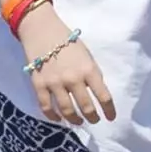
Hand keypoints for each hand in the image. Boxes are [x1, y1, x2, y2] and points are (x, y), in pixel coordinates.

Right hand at [20, 3, 115, 126]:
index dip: (109, 110)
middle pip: (86, 107)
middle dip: (92, 117)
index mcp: (89, 70)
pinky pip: (46, 106)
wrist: (42, 30)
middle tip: (94, 120)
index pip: (104, 96)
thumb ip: (91, 75)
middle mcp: (73, 79)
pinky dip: (53, 116)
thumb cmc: (68, 43)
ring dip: (75, 119)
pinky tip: (58, 118)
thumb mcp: (87, 57)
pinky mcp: (39, 84)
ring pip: (67, 110)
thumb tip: (96, 94)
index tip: (111, 118)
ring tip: (78, 121)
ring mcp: (55, 83)